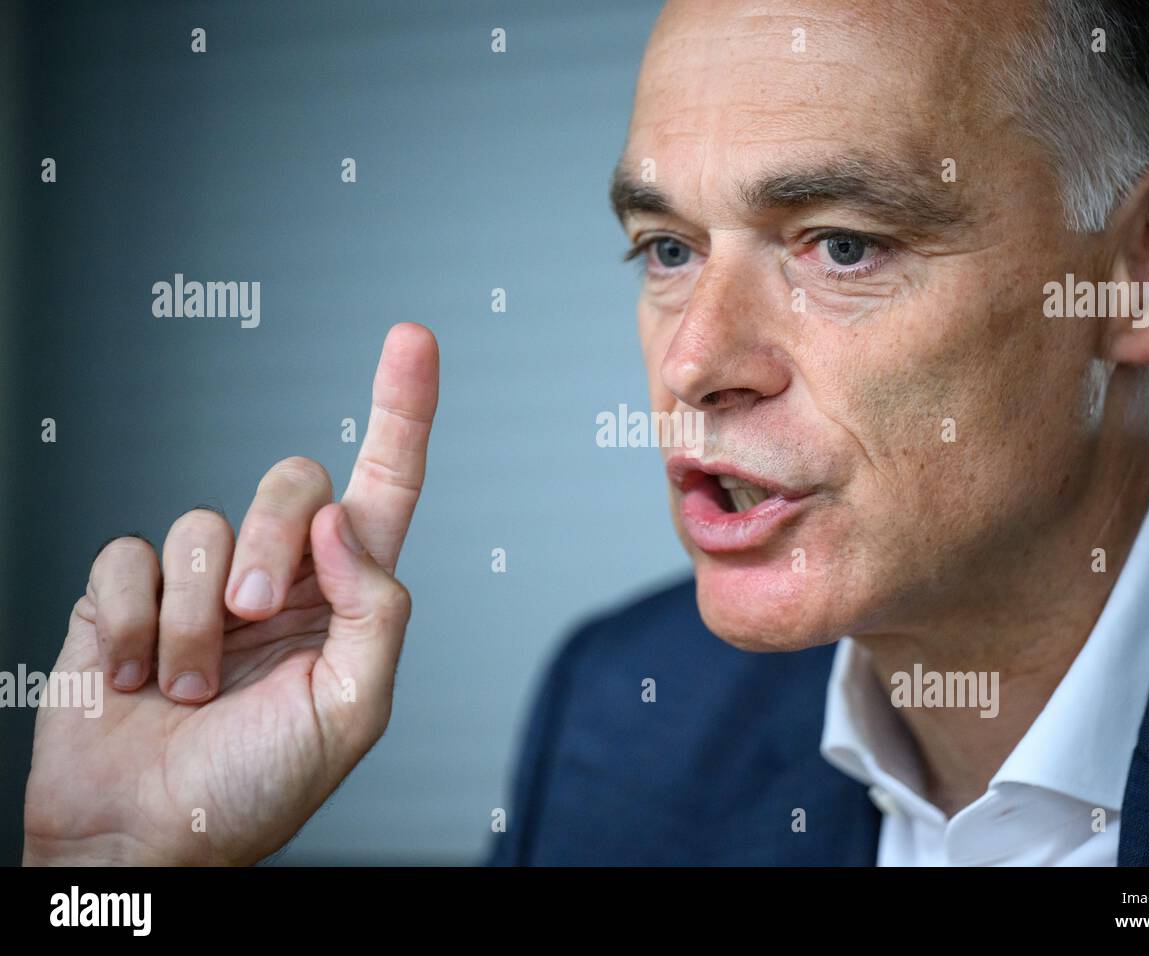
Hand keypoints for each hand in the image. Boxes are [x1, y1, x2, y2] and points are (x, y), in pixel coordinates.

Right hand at [22, 322, 439, 864]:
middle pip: (292, 484)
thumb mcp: (351, 712)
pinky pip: (125, 556)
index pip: (384, 487)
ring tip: (190, 686)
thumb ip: (373, 610)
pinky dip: (128, 622)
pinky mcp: (126, 595)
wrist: (147, 838)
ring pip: (201, 523)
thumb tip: (345, 524)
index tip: (412, 340)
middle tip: (249, 618)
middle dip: (267, 546)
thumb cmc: (258, 788)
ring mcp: (200, 583)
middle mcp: (279, 578)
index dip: (400, 411)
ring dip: (194, 620)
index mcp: (344, 599)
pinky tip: (132, 675)